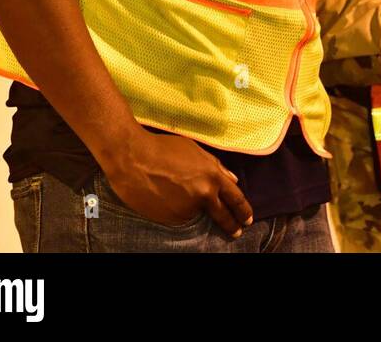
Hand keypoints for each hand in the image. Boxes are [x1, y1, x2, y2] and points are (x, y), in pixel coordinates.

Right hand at [100, 130, 252, 235]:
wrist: (133, 158)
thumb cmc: (164, 148)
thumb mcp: (196, 151)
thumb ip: (217, 166)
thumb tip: (233, 180)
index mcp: (213, 176)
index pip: (236, 198)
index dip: (243, 210)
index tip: (248, 219)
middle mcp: (203, 195)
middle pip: (223, 216)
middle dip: (232, 225)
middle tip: (237, 232)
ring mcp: (186, 209)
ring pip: (196, 213)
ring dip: (191, 208)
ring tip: (174, 192)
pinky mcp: (170, 218)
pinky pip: (178, 216)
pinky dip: (176, 210)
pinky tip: (164, 197)